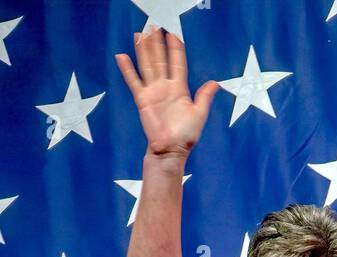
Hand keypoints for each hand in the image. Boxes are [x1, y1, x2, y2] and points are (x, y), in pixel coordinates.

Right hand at [115, 26, 218, 157]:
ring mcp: (153, 92)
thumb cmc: (185, 135)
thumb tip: (215, 83)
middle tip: (153, 27)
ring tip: (140, 34)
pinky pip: (133, 81)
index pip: (177, 63)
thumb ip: (204, 97)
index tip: (173, 34)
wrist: (171, 150)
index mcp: (180, 89)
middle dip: (157, 44)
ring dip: (143, 50)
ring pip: (147, 65)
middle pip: (160, 60)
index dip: (175, 49)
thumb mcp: (199, 114)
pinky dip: (127, 70)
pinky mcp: (142, 99)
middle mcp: (165, 87)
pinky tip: (122, 56)